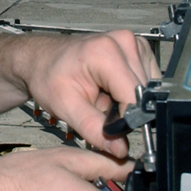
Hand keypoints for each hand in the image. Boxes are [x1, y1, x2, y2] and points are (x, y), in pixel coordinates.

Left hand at [21, 29, 157, 156]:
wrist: (44, 60)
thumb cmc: (49, 77)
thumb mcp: (65, 107)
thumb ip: (94, 129)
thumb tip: (120, 149)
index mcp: (106, 52)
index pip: (135, 97)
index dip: (126, 120)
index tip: (110, 128)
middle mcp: (124, 42)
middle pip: (142, 93)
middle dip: (124, 109)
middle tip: (98, 106)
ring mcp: (133, 43)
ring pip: (146, 89)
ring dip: (127, 100)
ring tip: (103, 96)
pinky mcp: (138, 49)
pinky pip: (146, 81)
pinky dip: (130, 91)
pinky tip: (111, 88)